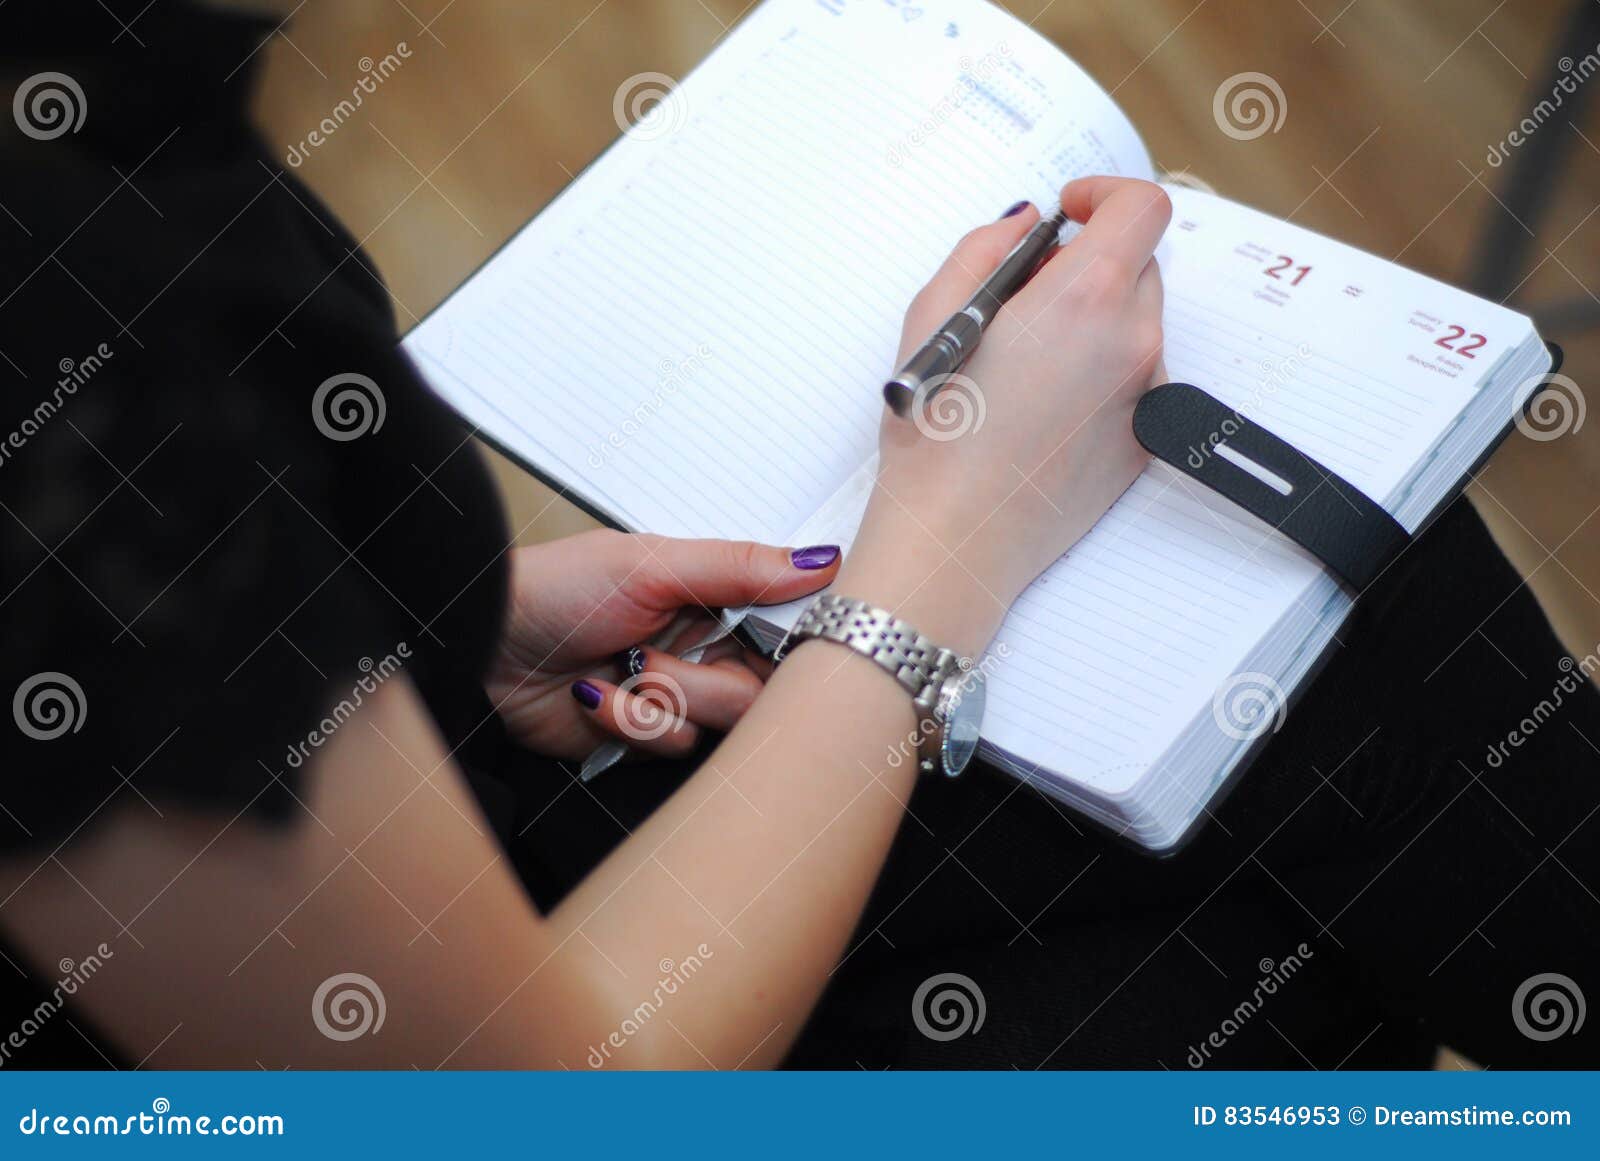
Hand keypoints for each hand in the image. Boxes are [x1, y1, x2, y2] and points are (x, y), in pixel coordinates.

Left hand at [484, 529, 840, 758]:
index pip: (786, 627)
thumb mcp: (650, 565)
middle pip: (760, 689)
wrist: (481, 645)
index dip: (788, 645)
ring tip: (617, 671)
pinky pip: (672, 747)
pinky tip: (592, 697)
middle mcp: (703, 646)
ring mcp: (676, 693)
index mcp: (714, 595)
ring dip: (660, 700)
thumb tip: (822, 559)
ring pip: (719, 724)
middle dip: (705, 680)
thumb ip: (740, 566)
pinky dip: (628, 724)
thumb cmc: (554, 588)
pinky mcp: (646, 735)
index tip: (762, 646)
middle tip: (656, 658)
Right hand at [833, 177, 1169, 654]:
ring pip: (1136, 323)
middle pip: (1140, 264)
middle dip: (1090, 262)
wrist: (958, 538)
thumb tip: (1026, 225)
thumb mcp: (934, 315)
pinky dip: (1097, 373)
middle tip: (1025, 295)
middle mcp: (1132, 341)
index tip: (1072, 211)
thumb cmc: (937, 436)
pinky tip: (1040, 407)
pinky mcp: (1142, 442)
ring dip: (1094, 319)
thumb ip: (985, 249)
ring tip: (1025, 361)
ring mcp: (1143, 395)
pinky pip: (1132, 380)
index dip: (1107, 194)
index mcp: (1086, 298)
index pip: (1143, 207)